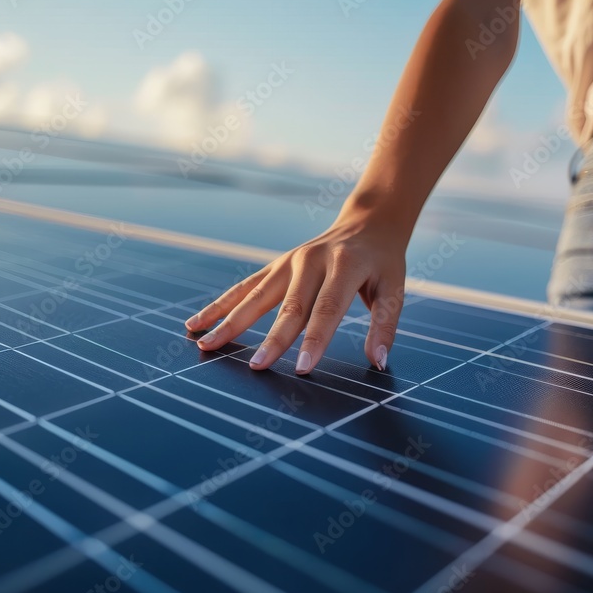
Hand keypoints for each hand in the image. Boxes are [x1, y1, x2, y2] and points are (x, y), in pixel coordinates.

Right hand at [185, 207, 407, 373]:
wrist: (367, 223)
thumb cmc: (382, 263)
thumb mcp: (395, 289)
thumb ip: (385, 326)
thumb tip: (379, 361)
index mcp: (345, 266)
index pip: (327, 309)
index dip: (314, 340)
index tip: (301, 370)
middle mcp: (312, 260)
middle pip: (289, 306)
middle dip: (271, 339)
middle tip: (255, 368)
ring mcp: (289, 261)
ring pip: (256, 294)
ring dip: (230, 320)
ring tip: (206, 344)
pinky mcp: (275, 266)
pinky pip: (245, 287)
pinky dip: (221, 305)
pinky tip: (198, 323)